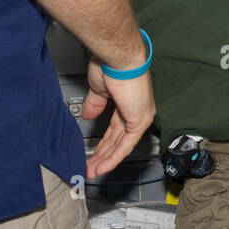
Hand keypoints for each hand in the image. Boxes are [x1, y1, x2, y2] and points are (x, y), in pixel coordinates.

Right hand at [82, 55, 155, 177]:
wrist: (118, 57)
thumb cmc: (111, 63)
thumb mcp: (98, 89)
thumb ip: (95, 104)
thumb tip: (88, 114)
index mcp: (127, 101)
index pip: (115, 128)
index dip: (103, 142)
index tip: (92, 152)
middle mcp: (136, 109)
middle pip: (118, 139)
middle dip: (103, 154)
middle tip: (91, 165)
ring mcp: (140, 116)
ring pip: (122, 144)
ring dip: (106, 159)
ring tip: (93, 170)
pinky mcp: (139, 121)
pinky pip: (126, 145)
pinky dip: (113, 157)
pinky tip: (103, 166)